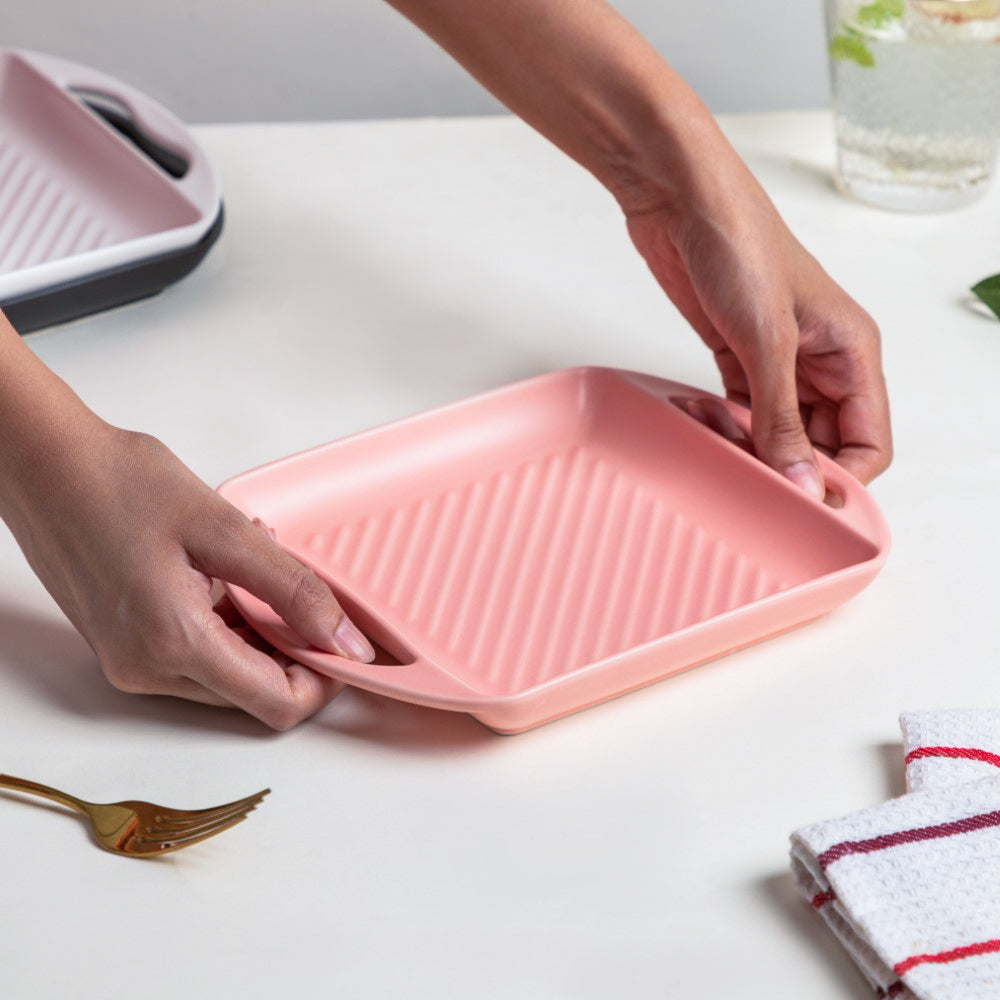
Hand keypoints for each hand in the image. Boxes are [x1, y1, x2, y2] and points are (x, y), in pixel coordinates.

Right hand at [3, 422, 373, 729]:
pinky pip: (194, 659)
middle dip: (293, 654)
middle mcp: (147, 670)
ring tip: (257, 574)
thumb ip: (292, 589)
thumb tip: (343, 637)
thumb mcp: (224, 529)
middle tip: (307, 595)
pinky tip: (225, 578)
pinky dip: (226, 629)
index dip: (324, 680)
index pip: (275, 704)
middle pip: (252, 695)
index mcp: (174, 643)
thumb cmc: (118, 484)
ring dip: (259, 637)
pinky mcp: (124, 647)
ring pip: (225, 678)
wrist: (43, 466)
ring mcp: (130, 662)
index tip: (345, 642)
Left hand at [383, 0, 891, 493]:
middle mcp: (822, 360)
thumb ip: (783, 417)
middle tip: (744, 469)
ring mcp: (777, 360)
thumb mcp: (767, 340)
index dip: (840, 479)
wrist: (680, 198)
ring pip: (776, 431)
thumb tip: (802, 482)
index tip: (799, 499)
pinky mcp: (736, 356)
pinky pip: (739, 412)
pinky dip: (721, 424)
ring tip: (712, 428)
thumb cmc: (739, 244)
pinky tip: (699, 418)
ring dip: (746, 443)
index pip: (867, 442)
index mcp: (852, 351)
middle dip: (784, 463)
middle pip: (819, 443)